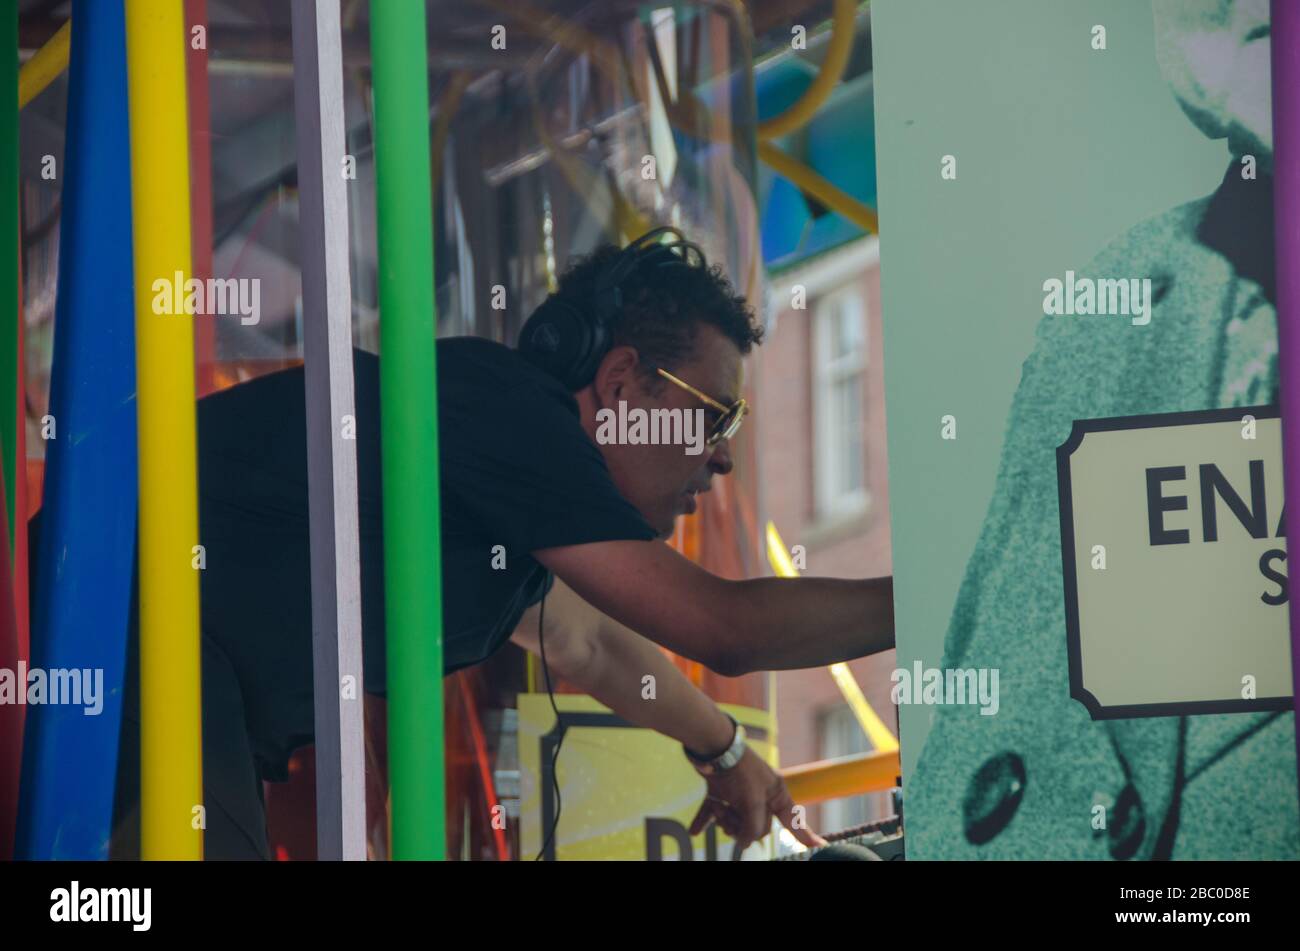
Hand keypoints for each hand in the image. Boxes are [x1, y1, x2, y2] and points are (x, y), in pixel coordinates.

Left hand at [688, 747, 826, 856]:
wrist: (714, 747)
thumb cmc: (740, 771)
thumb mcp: (752, 802)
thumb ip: (752, 827)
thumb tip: (745, 845)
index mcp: (776, 793)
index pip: (793, 820)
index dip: (805, 834)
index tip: (819, 845)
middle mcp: (760, 794)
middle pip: (756, 825)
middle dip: (740, 824)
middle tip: (729, 814)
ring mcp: (740, 793)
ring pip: (735, 820)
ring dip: (723, 818)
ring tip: (718, 808)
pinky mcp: (721, 790)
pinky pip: (713, 810)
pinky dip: (705, 819)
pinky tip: (695, 831)